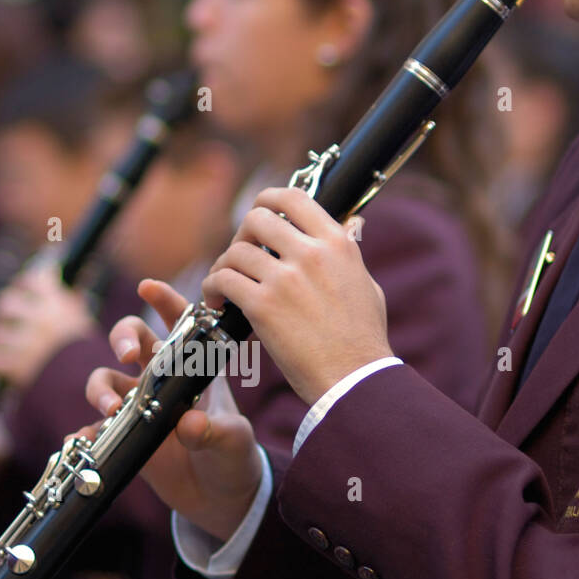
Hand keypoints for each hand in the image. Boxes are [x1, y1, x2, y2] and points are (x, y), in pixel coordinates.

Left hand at [0, 266, 95, 387]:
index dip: (26, 282)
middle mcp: (39, 320)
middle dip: (4, 311)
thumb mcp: (81, 321)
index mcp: (58, 307)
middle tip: (6, 316)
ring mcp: (25, 343)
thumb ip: (66, 295)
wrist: (84, 385)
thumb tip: (50, 259)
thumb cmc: (87, 355)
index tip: (23, 284)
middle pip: (7, 303)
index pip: (35, 280)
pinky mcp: (13, 364)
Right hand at [79, 279, 262, 541]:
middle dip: (123, 338)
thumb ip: (214, 431)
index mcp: (192, 369)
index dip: (163, 300)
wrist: (221, 498)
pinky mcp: (124, 437)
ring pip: (105, 380)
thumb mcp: (233, 441)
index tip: (149, 287)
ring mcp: (138, 407)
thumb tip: (189, 424)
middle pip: (131, 340)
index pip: (178, 323)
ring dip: (100, 388)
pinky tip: (84, 439)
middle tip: (127, 355)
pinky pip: (94, 429)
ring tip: (111, 407)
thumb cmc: (234, 457)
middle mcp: (161, 380)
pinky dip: (85, 432)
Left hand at [202, 187, 391, 403]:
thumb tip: (352, 226)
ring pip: (236, 251)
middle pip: (258, 218)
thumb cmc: (364, 340)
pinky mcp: (263, 306)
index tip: (258, 214)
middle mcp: (310, 254)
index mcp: (336, 244)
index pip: (294, 198)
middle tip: (241, 256)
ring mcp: (285, 279)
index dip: (269, 200)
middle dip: (242, 234)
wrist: (354, 379)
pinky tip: (215, 302)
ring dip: (223, 266)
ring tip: (223, 285)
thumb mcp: (367, 284)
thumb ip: (352, 253)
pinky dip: (212, 288)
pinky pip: (223, 280)